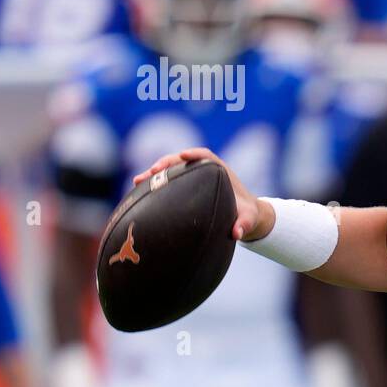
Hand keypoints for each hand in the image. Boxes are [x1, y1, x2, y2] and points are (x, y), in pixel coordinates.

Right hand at [133, 147, 271, 240]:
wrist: (244, 216)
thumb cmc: (247, 214)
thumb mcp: (248, 220)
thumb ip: (244, 225)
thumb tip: (237, 233)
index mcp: (220, 171)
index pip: (206, 155)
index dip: (194, 154)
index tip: (184, 155)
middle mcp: (204, 171)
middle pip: (182, 161)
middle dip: (167, 163)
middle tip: (153, 171)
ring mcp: (193, 178)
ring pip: (171, 171)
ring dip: (155, 174)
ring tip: (138, 181)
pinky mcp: (185, 186)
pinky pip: (168, 182)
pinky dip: (154, 185)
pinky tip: (138, 192)